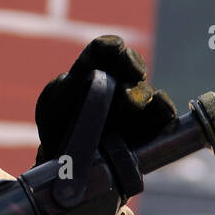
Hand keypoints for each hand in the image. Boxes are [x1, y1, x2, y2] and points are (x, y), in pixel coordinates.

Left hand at [35, 36, 176, 165]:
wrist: (69, 167)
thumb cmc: (58, 128)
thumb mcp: (51, 106)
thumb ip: (62, 88)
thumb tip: (81, 78)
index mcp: (92, 71)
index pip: (104, 52)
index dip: (110, 47)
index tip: (113, 48)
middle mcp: (119, 83)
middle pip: (131, 65)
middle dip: (131, 64)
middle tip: (130, 70)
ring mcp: (138, 106)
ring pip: (147, 91)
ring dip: (142, 92)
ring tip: (130, 100)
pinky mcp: (151, 128)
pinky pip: (163, 114)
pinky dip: (162, 107)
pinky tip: (157, 104)